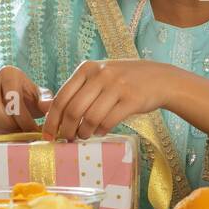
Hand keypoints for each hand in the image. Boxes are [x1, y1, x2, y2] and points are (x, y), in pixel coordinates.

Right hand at [0, 65, 51, 134]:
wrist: (15, 105)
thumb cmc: (28, 101)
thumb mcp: (40, 99)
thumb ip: (46, 101)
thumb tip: (45, 107)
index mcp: (10, 73)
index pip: (12, 98)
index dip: (22, 118)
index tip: (31, 131)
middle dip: (5, 122)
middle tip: (15, 131)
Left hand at [42, 59, 174, 140]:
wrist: (160, 79)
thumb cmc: (125, 80)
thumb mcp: (100, 75)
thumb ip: (78, 89)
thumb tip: (49, 112)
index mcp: (87, 68)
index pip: (61, 97)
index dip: (51, 120)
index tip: (48, 135)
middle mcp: (101, 75)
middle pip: (73, 110)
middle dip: (66, 130)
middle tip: (67, 140)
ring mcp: (117, 86)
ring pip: (90, 118)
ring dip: (84, 133)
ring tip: (85, 135)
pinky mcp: (131, 100)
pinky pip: (108, 122)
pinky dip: (101, 131)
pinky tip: (101, 131)